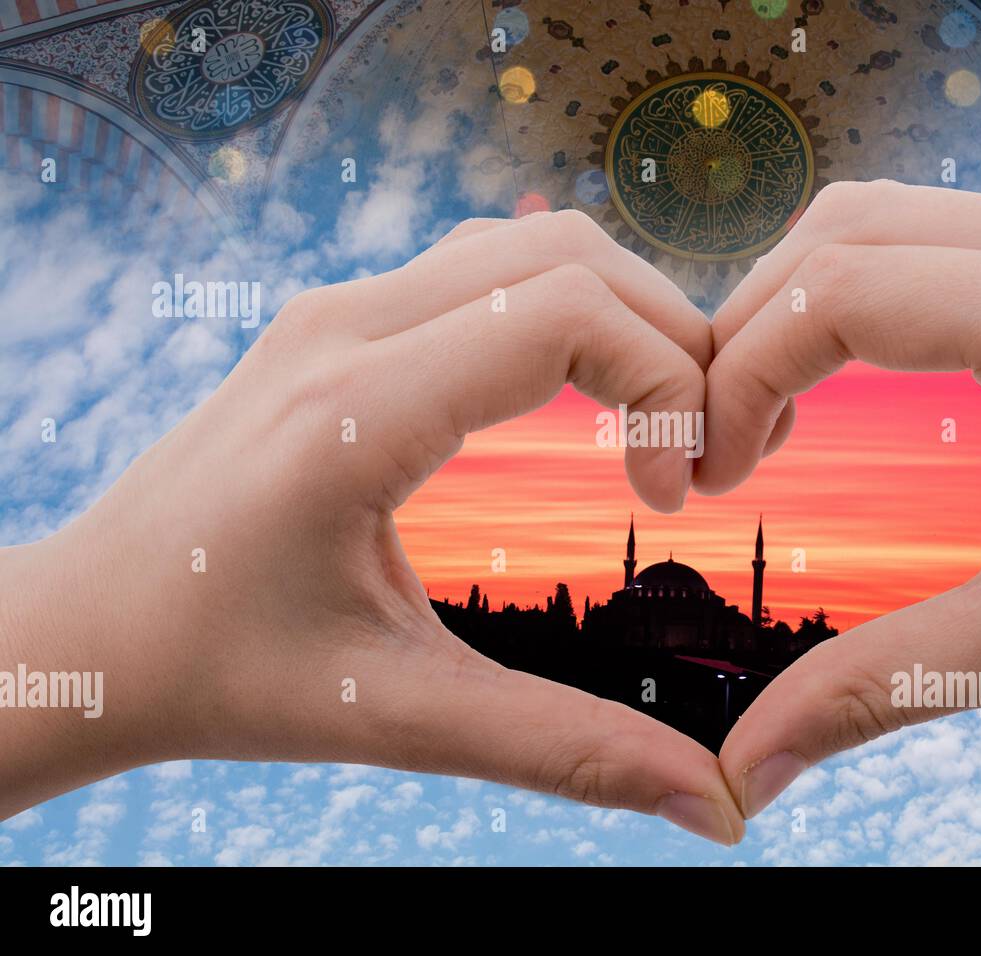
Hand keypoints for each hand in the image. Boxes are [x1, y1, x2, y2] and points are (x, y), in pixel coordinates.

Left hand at [0, 210, 745, 844]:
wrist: (94, 628)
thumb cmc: (219, 671)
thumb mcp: (394, 716)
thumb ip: (563, 750)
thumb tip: (712, 805)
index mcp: (356, 413)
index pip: (568, 312)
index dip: (667, 387)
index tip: (672, 498)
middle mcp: (345, 328)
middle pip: (570, 257)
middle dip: (670, 341)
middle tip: (690, 456)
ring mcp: (336, 310)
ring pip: (530, 246)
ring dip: (622, 317)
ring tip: (650, 423)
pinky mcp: (338, 322)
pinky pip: (485, 268)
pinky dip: (564, 311)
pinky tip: (577, 396)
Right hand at [700, 180, 980, 817]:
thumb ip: (882, 687)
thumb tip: (745, 768)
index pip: (846, 290)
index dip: (742, 374)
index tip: (713, 472)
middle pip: (845, 234)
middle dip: (750, 333)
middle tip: (721, 448)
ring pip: (879, 223)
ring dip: (796, 309)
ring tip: (767, 419)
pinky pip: (929, 241)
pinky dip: (853, 300)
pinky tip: (839, 381)